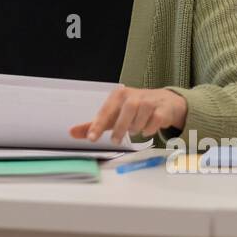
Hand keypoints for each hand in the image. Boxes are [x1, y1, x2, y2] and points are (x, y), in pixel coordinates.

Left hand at [70, 87, 187, 145]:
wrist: (164, 103)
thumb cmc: (133, 110)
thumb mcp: (112, 116)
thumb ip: (93, 125)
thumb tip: (72, 132)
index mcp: (118, 96)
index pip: (105, 111)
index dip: (98, 125)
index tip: (92, 138)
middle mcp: (133, 96)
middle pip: (125, 114)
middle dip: (119, 129)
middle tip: (115, 140)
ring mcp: (149, 101)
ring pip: (139, 120)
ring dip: (135, 128)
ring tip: (135, 128)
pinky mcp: (162, 109)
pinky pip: (154, 123)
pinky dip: (149, 129)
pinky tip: (148, 127)